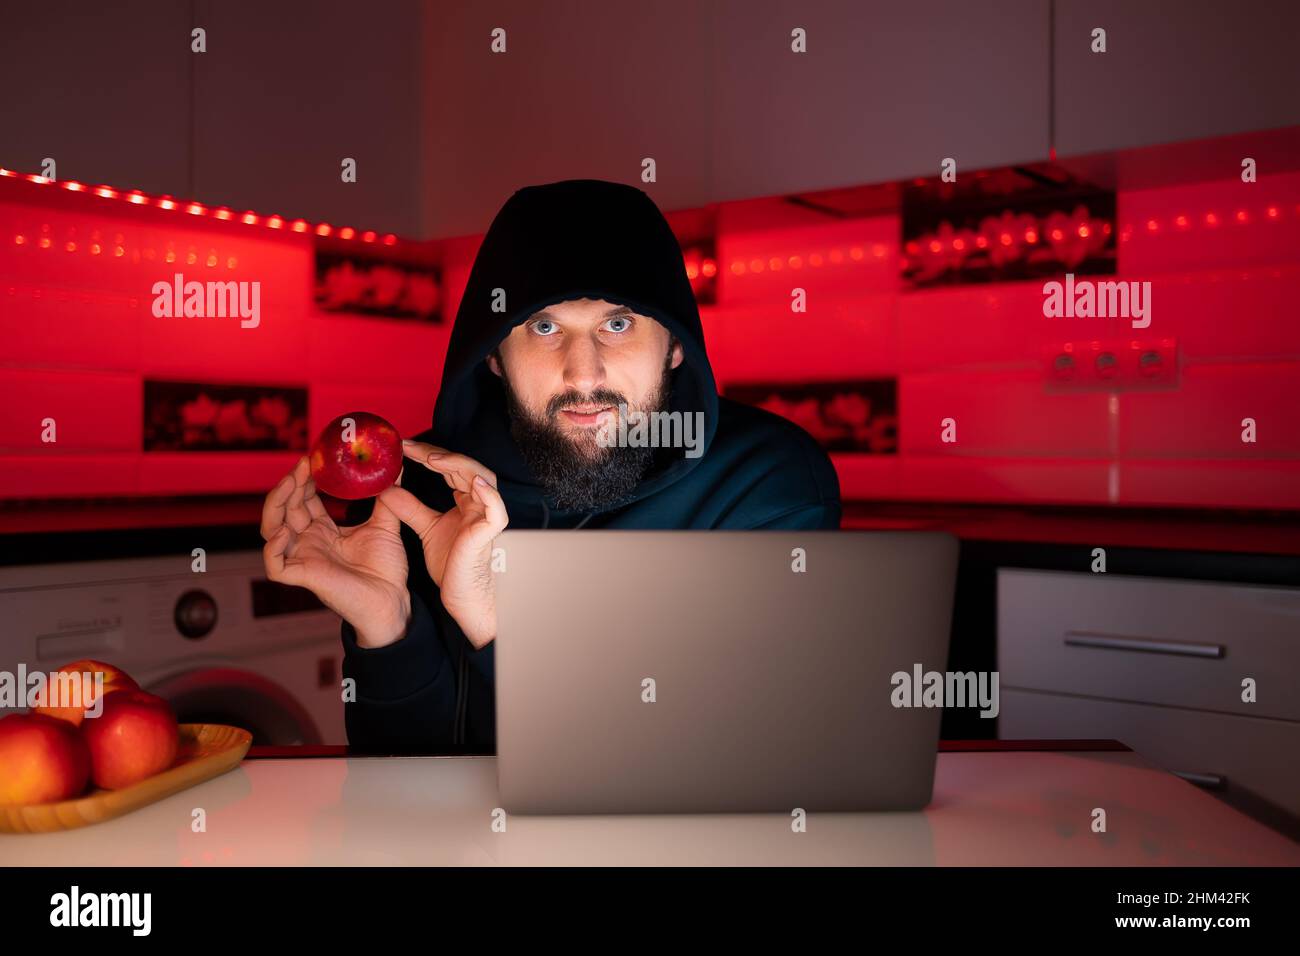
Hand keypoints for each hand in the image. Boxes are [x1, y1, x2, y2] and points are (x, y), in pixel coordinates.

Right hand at [260, 456, 412, 647]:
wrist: (394, 600)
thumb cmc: (387, 568)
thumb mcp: (386, 524)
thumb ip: (388, 496)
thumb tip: (396, 467)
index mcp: (323, 530)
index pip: (303, 499)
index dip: (303, 479)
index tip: (312, 459)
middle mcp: (309, 542)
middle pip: (284, 509)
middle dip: (289, 484)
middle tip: (304, 465)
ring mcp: (303, 559)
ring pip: (271, 530)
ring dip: (276, 505)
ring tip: (291, 484)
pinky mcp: (303, 577)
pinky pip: (274, 565)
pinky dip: (274, 547)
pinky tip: (285, 531)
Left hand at [378, 440, 508, 648]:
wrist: (460, 593)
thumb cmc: (451, 562)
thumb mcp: (425, 528)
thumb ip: (410, 508)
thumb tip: (388, 489)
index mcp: (466, 500)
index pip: (450, 468)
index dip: (428, 455)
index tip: (404, 447)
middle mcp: (479, 502)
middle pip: (464, 467)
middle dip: (436, 454)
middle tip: (409, 447)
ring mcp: (487, 515)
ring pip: (483, 478)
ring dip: (459, 465)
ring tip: (433, 458)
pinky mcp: (490, 532)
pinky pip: (497, 509)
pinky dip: (489, 494)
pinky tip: (474, 483)